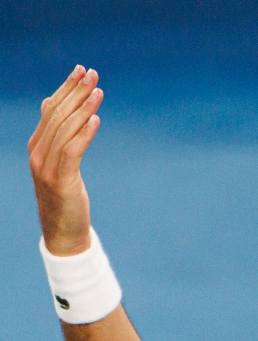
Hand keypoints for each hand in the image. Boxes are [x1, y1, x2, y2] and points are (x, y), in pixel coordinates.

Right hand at [28, 66, 103, 256]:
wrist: (63, 232)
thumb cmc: (65, 196)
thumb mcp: (59, 162)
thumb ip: (57, 136)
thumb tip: (56, 104)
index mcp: (37, 145)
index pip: (51, 109)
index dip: (66, 88)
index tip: (81, 70)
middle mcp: (38, 153)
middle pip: (58, 115)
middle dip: (76, 92)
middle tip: (92, 73)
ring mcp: (46, 167)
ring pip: (65, 130)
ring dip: (83, 108)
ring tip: (99, 92)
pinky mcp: (61, 181)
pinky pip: (72, 152)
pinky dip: (84, 134)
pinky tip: (97, 120)